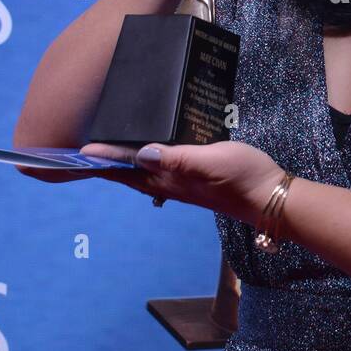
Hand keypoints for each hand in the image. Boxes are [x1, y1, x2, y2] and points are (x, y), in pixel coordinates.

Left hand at [77, 140, 286, 220]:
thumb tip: (142, 153)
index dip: (104, 159)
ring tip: (107, 153)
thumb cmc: (243, 177)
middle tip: (83, 154)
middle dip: (107, 165)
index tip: (79, 151)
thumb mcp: (211, 161)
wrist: (271, 199)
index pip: (128, 168)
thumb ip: (178, 158)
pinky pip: (161, 172)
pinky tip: (150, 156)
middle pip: (130, 175)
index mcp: (171, 179)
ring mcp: (184, 185)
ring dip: (124, 165)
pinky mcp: (196, 181)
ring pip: (144, 175)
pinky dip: (146, 163)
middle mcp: (172, 184)